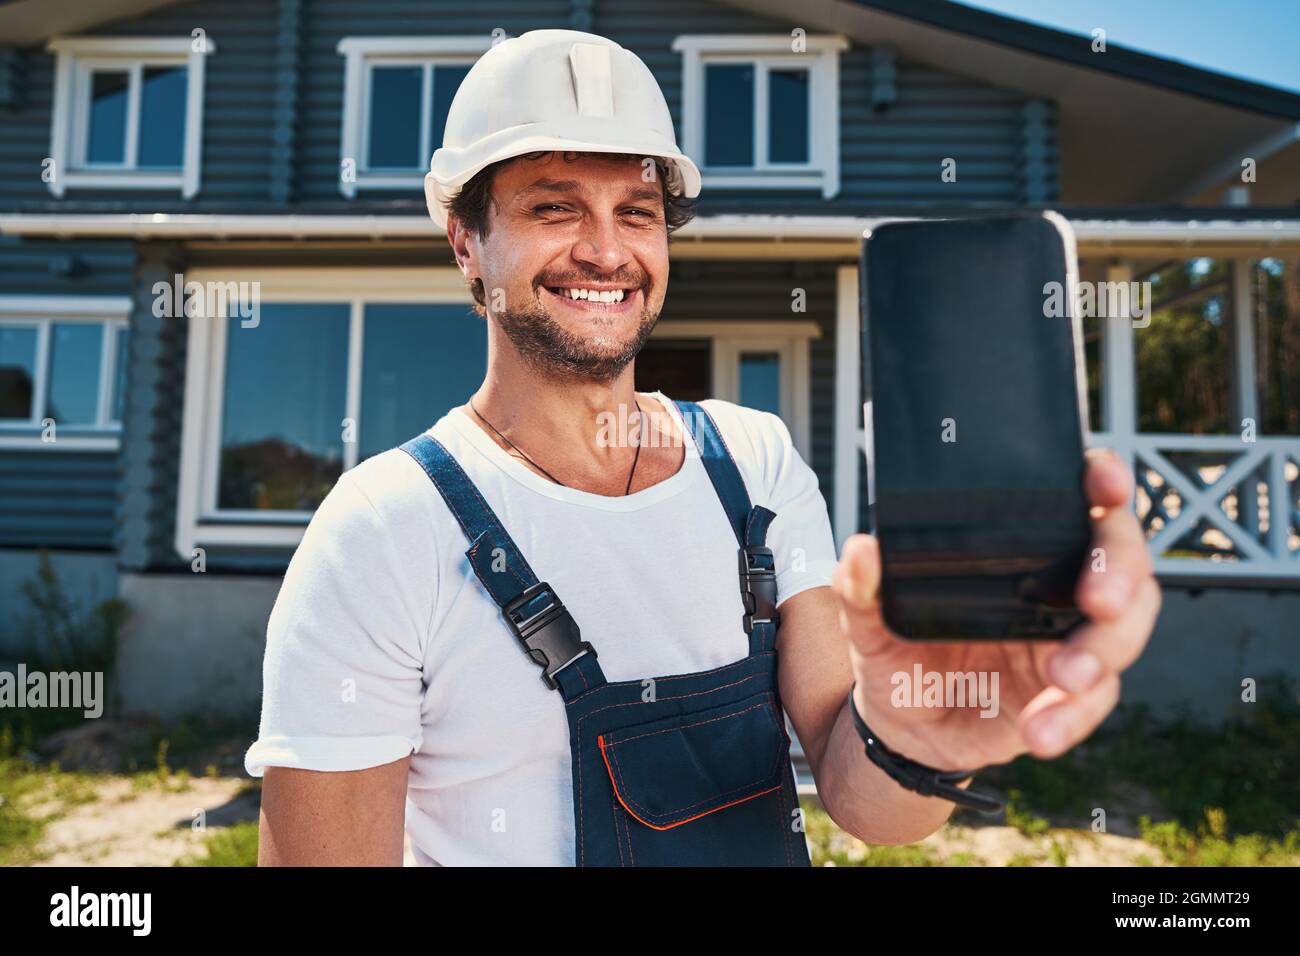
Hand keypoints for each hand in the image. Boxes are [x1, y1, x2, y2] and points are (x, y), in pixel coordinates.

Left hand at [831, 448, 1160, 770]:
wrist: (903, 728)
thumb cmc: (899, 653)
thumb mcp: (869, 621)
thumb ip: (862, 589)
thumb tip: (860, 551)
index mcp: (1017, 548)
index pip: (1073, 500)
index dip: (1103, 481)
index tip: (1102, 482)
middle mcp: (1055, 584)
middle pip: (1121, 560)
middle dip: (1120, 573)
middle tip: (1097, 601)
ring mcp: (1069, 637)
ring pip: (1125, 630)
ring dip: (1104, 651)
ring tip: (1063, 677)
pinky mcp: (1072, 694)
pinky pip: (1095, 700)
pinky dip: (1073, 716)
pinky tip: (1040, 728)